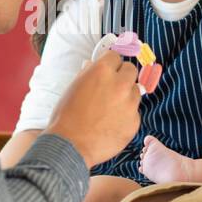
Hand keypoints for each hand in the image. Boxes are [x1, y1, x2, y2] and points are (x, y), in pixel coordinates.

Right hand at [45, 51, 141, 167]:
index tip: (108, 70)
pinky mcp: (135, 122)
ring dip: (126, 96)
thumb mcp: (73, 87)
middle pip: (131, 70)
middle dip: (122, 76)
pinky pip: (134, 112)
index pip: (115, 56)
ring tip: (109, 109)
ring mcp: (130, 104)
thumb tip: (94, 65)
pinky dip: (126, 116)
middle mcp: (120, 84)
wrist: (70, 146)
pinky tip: (111, 123)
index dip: (110, 64)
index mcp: (102, 71)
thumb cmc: (66, 116)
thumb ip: (88, 74)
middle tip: (112, 87)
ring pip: (135, 91)